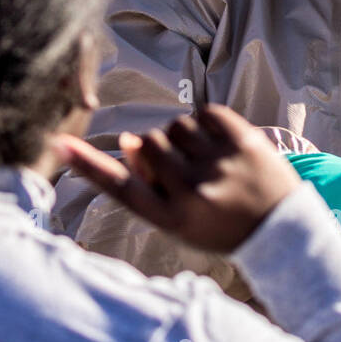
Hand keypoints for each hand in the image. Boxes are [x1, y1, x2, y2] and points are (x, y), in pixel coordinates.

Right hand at [53, 104, 300, 252]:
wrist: (280, 229)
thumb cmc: (219, 224)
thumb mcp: (179, 220)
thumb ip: (149, 186)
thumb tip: (128, 140)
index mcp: (172, 218)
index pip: (121, 188)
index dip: (89, 165)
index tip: (60, 144)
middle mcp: (193, 193)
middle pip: (148, 142)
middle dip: (158, 148)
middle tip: (184, 167)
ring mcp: (220, 166)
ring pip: (175, 125)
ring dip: (184, 136)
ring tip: (206, 160)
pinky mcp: (244, 141)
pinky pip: (204, 113)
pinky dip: (208, 124)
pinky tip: (221, 147)